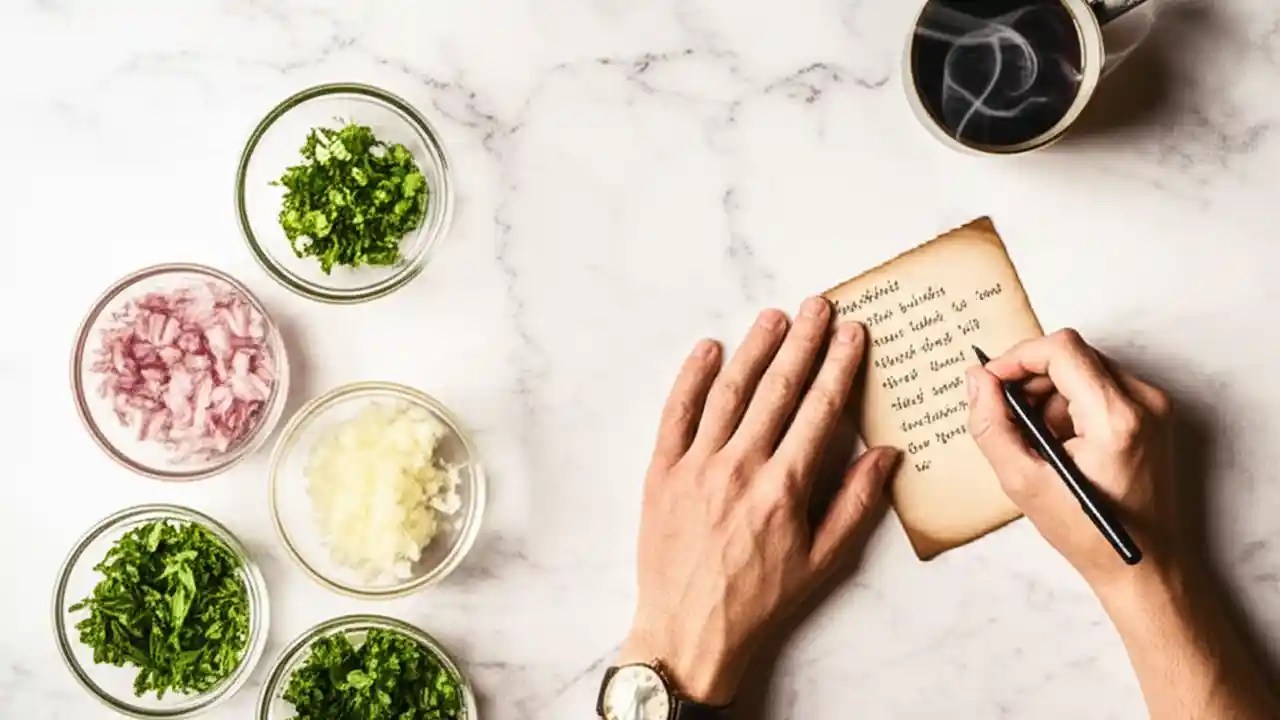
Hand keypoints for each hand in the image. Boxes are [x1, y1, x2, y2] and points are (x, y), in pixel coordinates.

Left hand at [621, 297, 900, 704]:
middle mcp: (740, 467)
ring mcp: (696, 466)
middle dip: (802, 342)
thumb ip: (855, 503)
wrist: (689, 631)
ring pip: (729, 393)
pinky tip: (708, 349)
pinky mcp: (660, 472)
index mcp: (784, 487)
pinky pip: (676, 413)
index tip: (852, 333)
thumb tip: (885, 454)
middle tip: (818, 305)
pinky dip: (691, 378)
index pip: (819, 410)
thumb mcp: (823, 561)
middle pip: (777, 389)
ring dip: (754, 349)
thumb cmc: (760, 601)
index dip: (838, 366)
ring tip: (775, 317)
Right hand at [965, 329, 1179, 591]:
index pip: (1062, 349)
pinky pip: (1101, 385)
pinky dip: (1071, 401)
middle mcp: (1144, 403)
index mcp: (1115, 418)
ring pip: (1085, 367)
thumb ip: (991, 424)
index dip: (1018, 357)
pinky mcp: (1154, 415)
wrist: (1145, 566)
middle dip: (1031, 376)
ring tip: (1037, 437)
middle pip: (1073, 354)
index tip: (992, 381)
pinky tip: (1061, 441)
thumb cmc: (1089, 533)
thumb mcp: (1022, 481)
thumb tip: (977, 379)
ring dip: (1050, 391)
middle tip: (1008, 415)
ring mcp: (1154, 407)